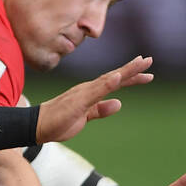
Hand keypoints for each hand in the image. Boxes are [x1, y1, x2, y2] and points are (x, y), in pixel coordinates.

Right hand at [36, 56, 153, 143]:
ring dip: (125, 71)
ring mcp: (83, 93)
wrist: (36, 125)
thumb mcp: (84, 118)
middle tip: (149, 60)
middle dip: (133, 68)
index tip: (146, 72)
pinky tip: (118, 77)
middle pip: (115, 76)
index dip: (131, 76)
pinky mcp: (78, 100)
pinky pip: (95, 90)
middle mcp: (88, 89)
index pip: (114, 82)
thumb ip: (100, 110)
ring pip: (108, 79)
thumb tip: (118, 103)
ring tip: (141, 63)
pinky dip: (108, 83)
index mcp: (91, 93)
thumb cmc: (57, 122)